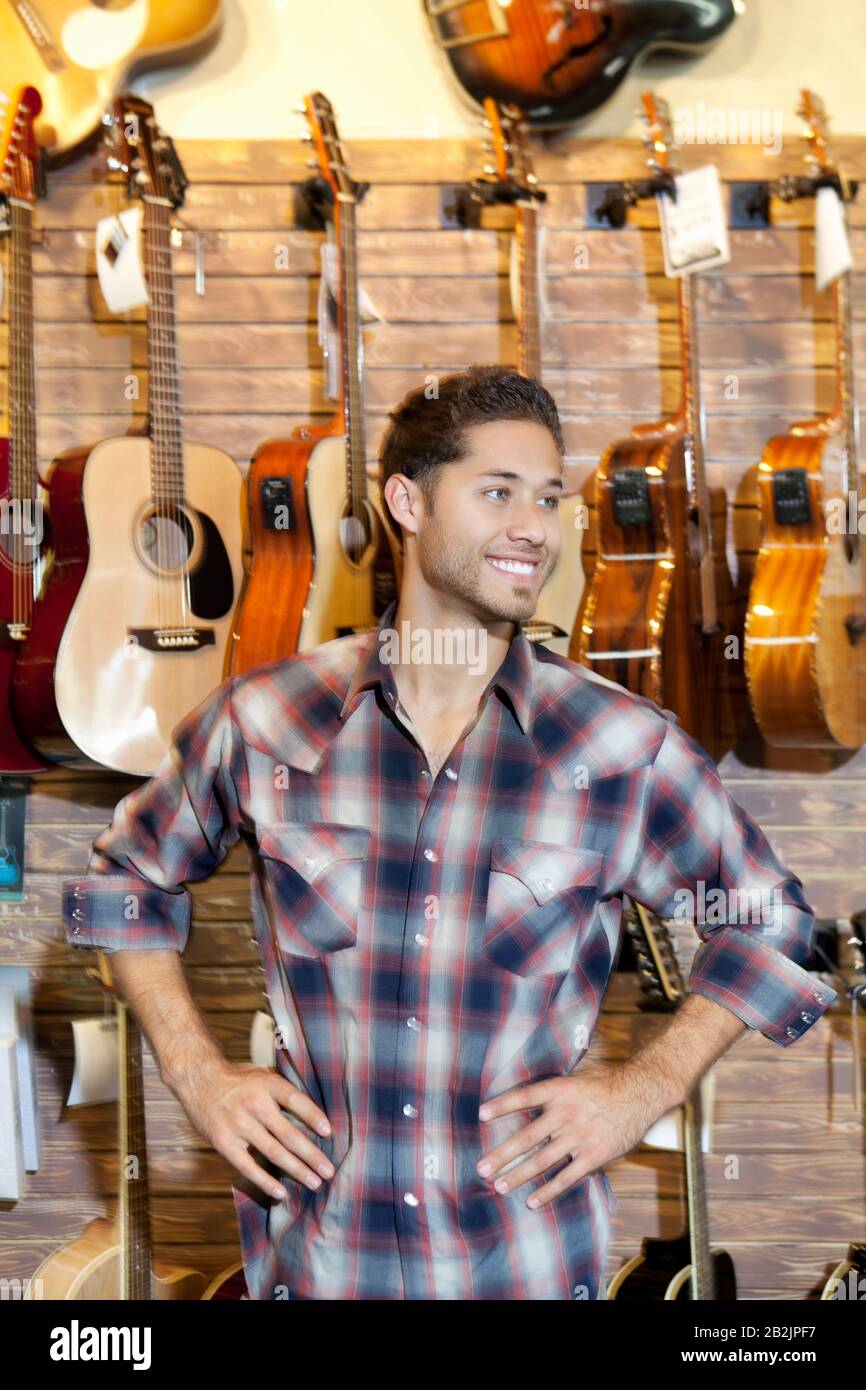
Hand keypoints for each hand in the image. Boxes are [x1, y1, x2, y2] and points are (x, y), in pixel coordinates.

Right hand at [172, 1058, 334, 1201]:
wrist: (198, 1078)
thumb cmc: (237, 1080)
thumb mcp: (261, 1074)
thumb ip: (282, 1091)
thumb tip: (314, 1112)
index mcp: (267, 1084)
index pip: (295, 1100)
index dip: (313, 1116)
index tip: (329, 1132)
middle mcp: (255, 1104)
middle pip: (289, 1134)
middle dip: (312, 1155)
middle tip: (329, 1171)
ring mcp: (239, 1124)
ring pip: (274, 1152)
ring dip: (297, 1170)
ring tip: (315, 1182)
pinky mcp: (224, 1142)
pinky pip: (248, 1166)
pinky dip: (265, 1181)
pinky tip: (280, 1193)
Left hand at [476, 1065, 653, 1207]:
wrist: (641, 1092)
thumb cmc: (606, 1083)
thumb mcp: (577, 1077)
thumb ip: (554, 1090)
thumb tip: (528, 1097)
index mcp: (559, 1090)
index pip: (524, 1097)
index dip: (502, 1105)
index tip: (481, 1115)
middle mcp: (566, 1114)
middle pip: (526, 1136)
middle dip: (502, 1154)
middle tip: (482, 1167)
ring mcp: (579, 1136)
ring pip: (542, 1160)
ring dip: (518, 1175)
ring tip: (499, 1186)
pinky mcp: (594, 1156)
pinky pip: (566, 1177)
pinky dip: (548, 1190)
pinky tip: (532, 1201)